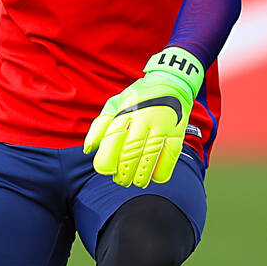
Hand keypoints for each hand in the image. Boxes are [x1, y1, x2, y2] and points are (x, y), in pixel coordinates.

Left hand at [83, 47, 203, 187]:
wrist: (171, 82)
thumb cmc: (137, 98)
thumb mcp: (115, 104)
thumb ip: (100, 126)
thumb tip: (88, 149)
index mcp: (126, 110)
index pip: (113, 137)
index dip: (107, 158)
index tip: (104, 171)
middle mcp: (144, 116)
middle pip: (132, 150)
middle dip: (124, 171)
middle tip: (120, 181)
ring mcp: (163, 124)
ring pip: (151, 155)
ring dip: (142, 174)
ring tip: (135, 183)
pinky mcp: (178, 131)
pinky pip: (171, 155)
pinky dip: (162, 170)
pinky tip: (154, 177)